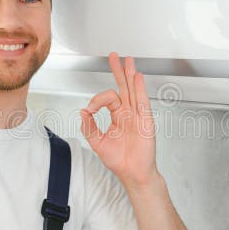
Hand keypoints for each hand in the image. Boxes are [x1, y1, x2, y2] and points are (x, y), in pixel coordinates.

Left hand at [80, 52, 158, 187]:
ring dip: (130, 74)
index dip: (97, 100)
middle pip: (123, 87)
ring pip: (133, 90)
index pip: (108, 98)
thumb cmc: (119, 160)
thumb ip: (88, 126)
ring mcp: (138, 116)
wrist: (132, 173)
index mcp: (118, 116)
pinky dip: (139, 89)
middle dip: (118, 71)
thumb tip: (82, 111)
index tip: (90, 110)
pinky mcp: (145, 121)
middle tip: (114, 56)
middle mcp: (128, 113)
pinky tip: (137, 77)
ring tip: (128, 60)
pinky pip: (142, 101)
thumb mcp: (97, 142)